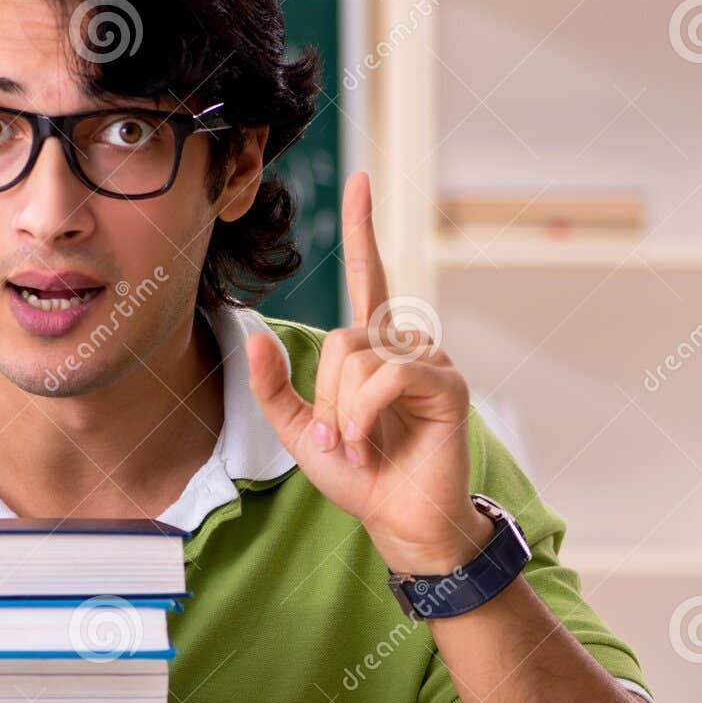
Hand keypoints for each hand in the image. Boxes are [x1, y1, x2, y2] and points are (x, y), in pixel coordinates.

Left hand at [246, 170, 491, 575]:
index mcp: (372, 349)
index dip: (362, 229)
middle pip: (342, 337)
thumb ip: (274, 389)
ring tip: (360, 446)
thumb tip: (254, 337)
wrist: (398, 520)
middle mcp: (404, 345)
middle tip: (339, 440)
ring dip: (345, 410)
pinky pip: (389, 376)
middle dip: (327, 396)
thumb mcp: (300, 432)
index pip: (368, 276)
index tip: (359, 182)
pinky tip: (374, 443)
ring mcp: (429, 362)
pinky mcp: (447, 384)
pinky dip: (367, 413)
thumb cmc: (360, 476)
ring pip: (360, 356)